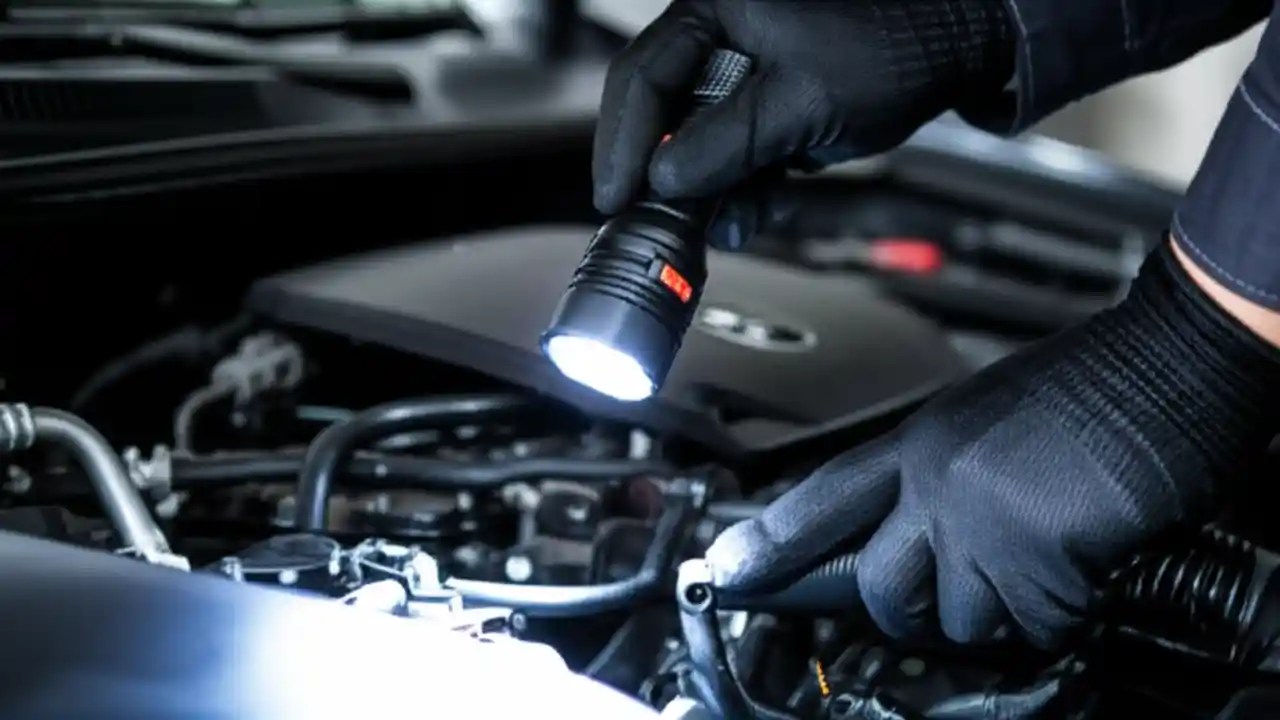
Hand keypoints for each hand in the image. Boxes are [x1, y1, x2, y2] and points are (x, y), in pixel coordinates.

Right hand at [593, 0, 1014, 246]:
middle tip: (655, 220)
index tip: (616, 194)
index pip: (642, 79)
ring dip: (707, 190)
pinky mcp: (767, 103)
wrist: (955, 51)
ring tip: (723, 223)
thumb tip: (667, 177)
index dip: (623, 143)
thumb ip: (728, 141)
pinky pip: (733, 151)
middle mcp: (721, 36)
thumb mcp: (801, 101)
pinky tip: (749, 211)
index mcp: (716, 10)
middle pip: (662, 113)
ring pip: (697, 141)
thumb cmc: (893, 48)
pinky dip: (740, 186)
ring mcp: (743, 72)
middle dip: (664, 174)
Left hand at [706, 240, 1279, 648]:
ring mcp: (978, 518)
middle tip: (954, 594)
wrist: (1172, 358)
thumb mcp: (986, 420)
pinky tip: (1079, 565)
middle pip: (879, 588)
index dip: (771, 542)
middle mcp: (935, 478)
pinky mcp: (1031, 553)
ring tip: (1040, 563)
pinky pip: (1032, 625)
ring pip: (957, 619)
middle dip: (911, 611)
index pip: (823, 497)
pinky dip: (1060, 611)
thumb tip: (921, 531)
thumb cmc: (1097, 384)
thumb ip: (941, 475)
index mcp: (921, 439)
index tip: (731, 571)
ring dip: (1001, 609)